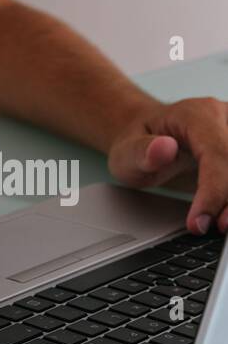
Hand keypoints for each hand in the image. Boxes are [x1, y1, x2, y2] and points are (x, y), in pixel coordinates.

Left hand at [107, 96, 227, 233]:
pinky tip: (226, 212)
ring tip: (222, 224)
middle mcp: (222, 116)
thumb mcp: (126, 151)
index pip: (217, 153)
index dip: (213, 190)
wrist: (146, 138)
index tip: (199, 221)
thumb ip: (141, 152)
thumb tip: (164, 149)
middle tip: (215, 227)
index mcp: (196, 115)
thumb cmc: (137, 144)